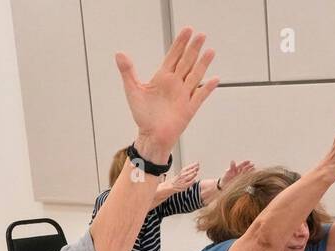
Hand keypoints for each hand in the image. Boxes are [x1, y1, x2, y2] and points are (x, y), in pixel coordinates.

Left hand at [116, 28, 218, 163]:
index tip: (188, 31)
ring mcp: (184, 95)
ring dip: (203, 63)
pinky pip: (200, 96)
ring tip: (210, 51)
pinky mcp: (189, 109)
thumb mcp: (133, 90)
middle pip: (186, 62)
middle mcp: (175, 84)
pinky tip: (214, 79)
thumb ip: (128, 71)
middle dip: (193, 48)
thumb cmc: (143, 115)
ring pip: (195, 75)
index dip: (180, 43)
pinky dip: (207, 88)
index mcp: (163, 78)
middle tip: (201, 35)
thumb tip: (119, 54)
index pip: (173, 56)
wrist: (151, 136)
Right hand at [163, 161, 200, 194]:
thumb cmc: (176, 181)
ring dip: (192, 174)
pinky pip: (187, 184)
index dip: (192, 165)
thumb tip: (195, 170)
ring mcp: (182, 181)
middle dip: (193, 169)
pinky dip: (191, 182)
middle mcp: (181, 176)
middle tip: (198, 166)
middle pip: (188, 171)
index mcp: (181, 173)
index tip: (197, 163)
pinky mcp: (183, 186)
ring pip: (187, 177)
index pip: (187, 168)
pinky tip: (194, 180)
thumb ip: (187, 173)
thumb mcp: (180, 175)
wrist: (169, 186)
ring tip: (196, 172)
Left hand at [221, 159, 254, 183]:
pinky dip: (249, 178)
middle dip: (249, 167)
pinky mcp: (241, 183)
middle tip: (253, 165)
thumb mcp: (228, 173)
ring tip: (254, 170)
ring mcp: (240, 178)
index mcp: (235, 170)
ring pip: (246, 174)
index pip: (241, 165)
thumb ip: (232, 167)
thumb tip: (233, 161)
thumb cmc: (226, 179)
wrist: (225, 187)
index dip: (245, 163)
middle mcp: (239, 173)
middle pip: (245, 169)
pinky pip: (246, 179)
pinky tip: (252, 177)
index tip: (249, 161)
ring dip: (250, 172)